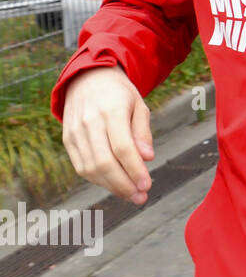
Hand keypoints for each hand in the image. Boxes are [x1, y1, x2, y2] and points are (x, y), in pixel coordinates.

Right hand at [61, 66, 153, 204]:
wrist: (87, 79)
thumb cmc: (119, 94)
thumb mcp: (139, 105)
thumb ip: (142, 131)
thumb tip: (147, 158)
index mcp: (111, 111)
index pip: (123, 148)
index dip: (135, 170)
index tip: (147, 186)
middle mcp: (89, 122)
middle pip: (104, 162)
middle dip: (123, 184)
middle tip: (140, 197)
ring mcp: (75, 132)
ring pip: (90, 168)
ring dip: (111, 186)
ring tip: (130, 195)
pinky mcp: (67, 139)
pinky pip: (81, 166)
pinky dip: (97, 179)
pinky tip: (114, 184)